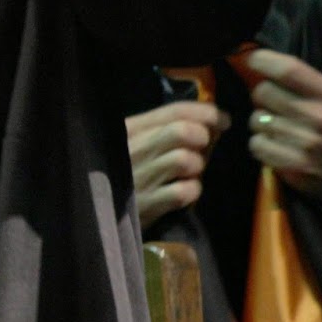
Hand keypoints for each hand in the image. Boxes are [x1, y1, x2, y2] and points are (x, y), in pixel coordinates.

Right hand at [126, 100, 232, 229]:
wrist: (98, 209)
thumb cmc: (122, 170)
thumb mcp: (134, 142)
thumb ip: (163, 128)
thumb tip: (209, 120)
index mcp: (130, 129)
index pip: (173, 111)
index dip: (205, 112)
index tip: (223, 119)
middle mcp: (133, 149)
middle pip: (182, 131)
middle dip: (202, 136)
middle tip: (203, 145)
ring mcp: (140, 177)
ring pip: (185, 160)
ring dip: (196, 165)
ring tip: (189, 170)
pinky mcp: (148, 204)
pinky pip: (185, 191)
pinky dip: (192, 189)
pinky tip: (183, 190)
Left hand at [244, 48, 321, 203]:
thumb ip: (299, 79)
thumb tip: (257, 60)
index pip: (288, 68)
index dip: (263, 61)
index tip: (254, 61)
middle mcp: (320, 115)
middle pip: (263, 92)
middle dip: (263, 99)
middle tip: (277, 108)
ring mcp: (307, 140)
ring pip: (257, 119)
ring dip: (262, 125)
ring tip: (281, 131)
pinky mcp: (294, 163)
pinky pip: (256, 143)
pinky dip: (261, 145)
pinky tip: (277, 147)